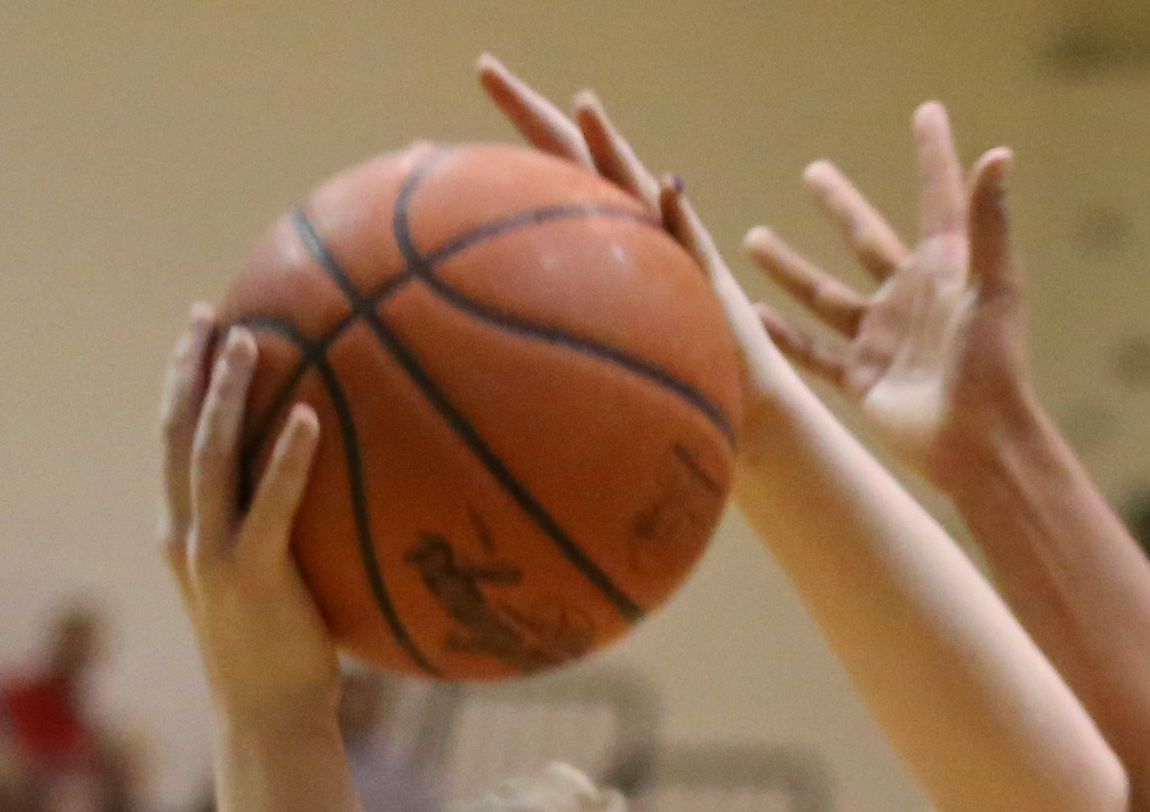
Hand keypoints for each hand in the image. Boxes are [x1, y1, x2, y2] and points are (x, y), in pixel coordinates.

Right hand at [159, 310, 334, 721]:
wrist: (270, 720)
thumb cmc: (287, 662)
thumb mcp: (279, 593)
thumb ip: (288, 543)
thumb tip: (347, 503)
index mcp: (187, 535)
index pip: (175, 446)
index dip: (181, 387)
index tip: (198, 335)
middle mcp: (187, 535)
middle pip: (176, 433)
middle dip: (187, 370)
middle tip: (207, 313)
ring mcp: (214, 554)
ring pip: (207, 455)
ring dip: (223, 393)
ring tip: (248, 340)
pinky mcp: (252, 575)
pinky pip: (271, 503)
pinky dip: (287, 456)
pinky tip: (309, 416)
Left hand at [474, 56, 788, 411]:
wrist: (730, 404)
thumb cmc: (652, 388)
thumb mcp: (576, 364)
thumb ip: (535, 342)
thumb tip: (459, 355)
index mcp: (591, 245)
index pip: (532, 184)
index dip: (481, 164)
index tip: (418, 140)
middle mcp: (625, 232)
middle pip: (571, 160)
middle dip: (529, 113)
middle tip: (485, 70)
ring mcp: (669, 249)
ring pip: (631, 186)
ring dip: (609, 145)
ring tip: (583, 105)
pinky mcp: (708, 278)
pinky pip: (692, 241)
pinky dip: (679, 214)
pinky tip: (669, 188)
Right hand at [740, 104, 1027, 481]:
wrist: (980, 444)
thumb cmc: (993, 364)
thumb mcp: (993, 287)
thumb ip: (989, 222)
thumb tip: (999, 153)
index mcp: (946, 272)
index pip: (936, 201)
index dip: (933, 156)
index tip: (928, 111)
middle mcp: (911, 300)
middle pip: (866, 239)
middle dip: (840, 205)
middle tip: (813, 171)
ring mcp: (885, 341)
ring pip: (827, 296)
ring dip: (791, 268)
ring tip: (753, 236)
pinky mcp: (865, 381)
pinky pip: (814, 353)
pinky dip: (784, 336)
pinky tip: (751, 313)